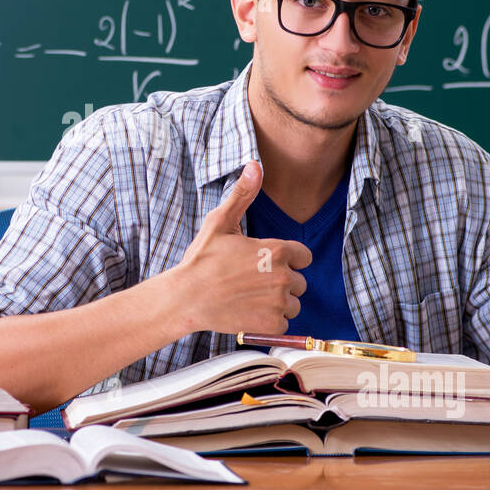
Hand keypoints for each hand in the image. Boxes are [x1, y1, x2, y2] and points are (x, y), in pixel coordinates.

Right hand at [172, 159, 312, 336]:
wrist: (185, 298)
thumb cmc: (202, 259)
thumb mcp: (220, 222)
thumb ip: (243, 194)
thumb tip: (255, 165)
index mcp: (276, 250)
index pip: (304, 256)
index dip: (286, 259)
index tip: (265, 263)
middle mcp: (283, 276)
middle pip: (299, 281)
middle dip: (281, 282)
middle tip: (251, 281)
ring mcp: (278, 302)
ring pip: (293, 303)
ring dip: (277, 303)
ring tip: (250, 297)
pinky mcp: (271, 324)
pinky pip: (284, 323)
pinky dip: (269, 320)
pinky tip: (249, 311)